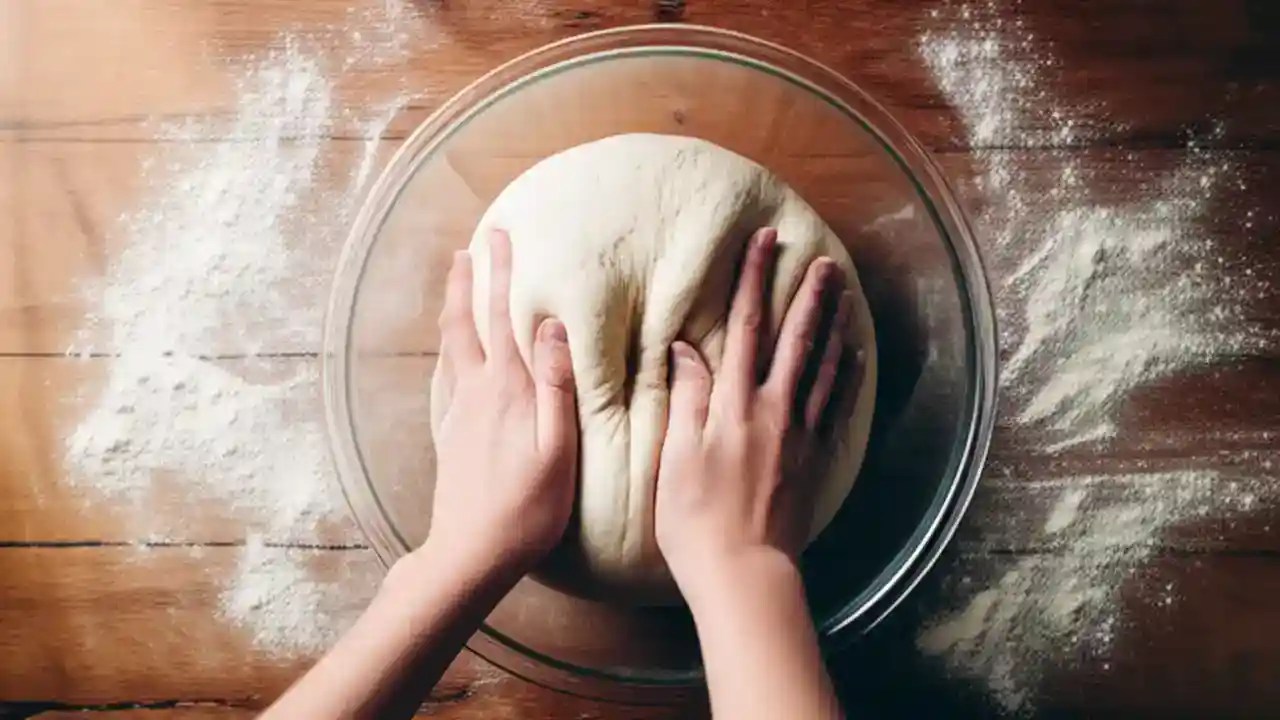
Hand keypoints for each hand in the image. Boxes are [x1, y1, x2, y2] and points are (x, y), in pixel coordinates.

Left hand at [427, 229, 579, 577]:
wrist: (471, 554)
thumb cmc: (528, 507)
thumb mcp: (557, 448)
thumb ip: (557, 385)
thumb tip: (552, 326)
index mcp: (506, 390)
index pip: (501, 316)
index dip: (501, 273)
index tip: (501, 235)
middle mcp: (475, 392)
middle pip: (464, 323)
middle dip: (467, 280)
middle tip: (469, 246)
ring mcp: (457, 412)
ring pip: (451, 346)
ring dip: (455, 309)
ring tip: (459, 284)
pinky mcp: (450, 433)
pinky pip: (446, 375)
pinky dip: (449, 347)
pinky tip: (452, 352)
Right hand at [655, 227, 850, 604]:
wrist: (744, 573)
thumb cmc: (695, 521)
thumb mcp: (676, 457)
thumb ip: (687, 398)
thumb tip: (686, 349)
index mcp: (733, 406)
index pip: (745, 328)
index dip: (755, 281)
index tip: (763, 243)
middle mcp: (773, 411)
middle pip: (795, 339)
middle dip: (806, 294)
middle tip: (820, 258)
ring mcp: (800, 434)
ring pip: (822, 366)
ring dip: (832, 324)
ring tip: (841, 290)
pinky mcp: (815, 459)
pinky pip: (837, 406)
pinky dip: (846, 375)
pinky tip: (852, 354)